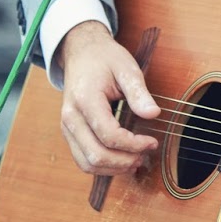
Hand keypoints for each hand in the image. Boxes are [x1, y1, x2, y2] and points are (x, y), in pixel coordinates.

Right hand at [53, 20, 159, 174]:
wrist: (81, 53)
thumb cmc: (105, 59)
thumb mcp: (126, 68)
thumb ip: (139, 92)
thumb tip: (153, 114)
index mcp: (85, 99)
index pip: (109, 135)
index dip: (133, 144)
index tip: (152, 141)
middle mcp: (70, 117)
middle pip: (96, 155)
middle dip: (124, 161)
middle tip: (145, 154)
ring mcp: (67, 127)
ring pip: (87, 163)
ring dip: (113, 168)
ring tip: (136, 160)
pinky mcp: (70, 133)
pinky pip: (82, 160)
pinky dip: (102, 166)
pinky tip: (121, 160)